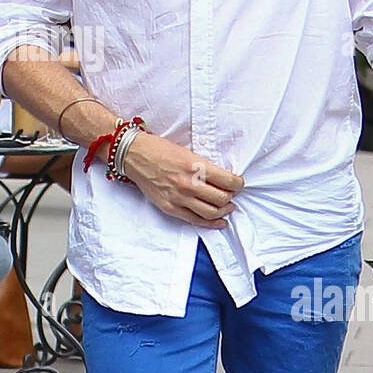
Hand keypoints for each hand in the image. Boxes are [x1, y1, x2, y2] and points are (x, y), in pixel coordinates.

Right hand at [119, 132, 243, 228]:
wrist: (134, 155)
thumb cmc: (159, 149)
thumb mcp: (187, 152)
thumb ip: (204, 166)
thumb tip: (222, 179)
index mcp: (196, 166)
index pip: (228, 181)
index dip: (238, 183)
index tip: (238, 183)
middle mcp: (189, 184)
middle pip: (222, 199)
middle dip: (232, 197)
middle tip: (232, 193)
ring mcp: (179, 198)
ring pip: (211, 212)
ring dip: (224, 210)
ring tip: (227, 206)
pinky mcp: (170, 208)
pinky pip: (195, 220)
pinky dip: (210, 223)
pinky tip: (219, 221)